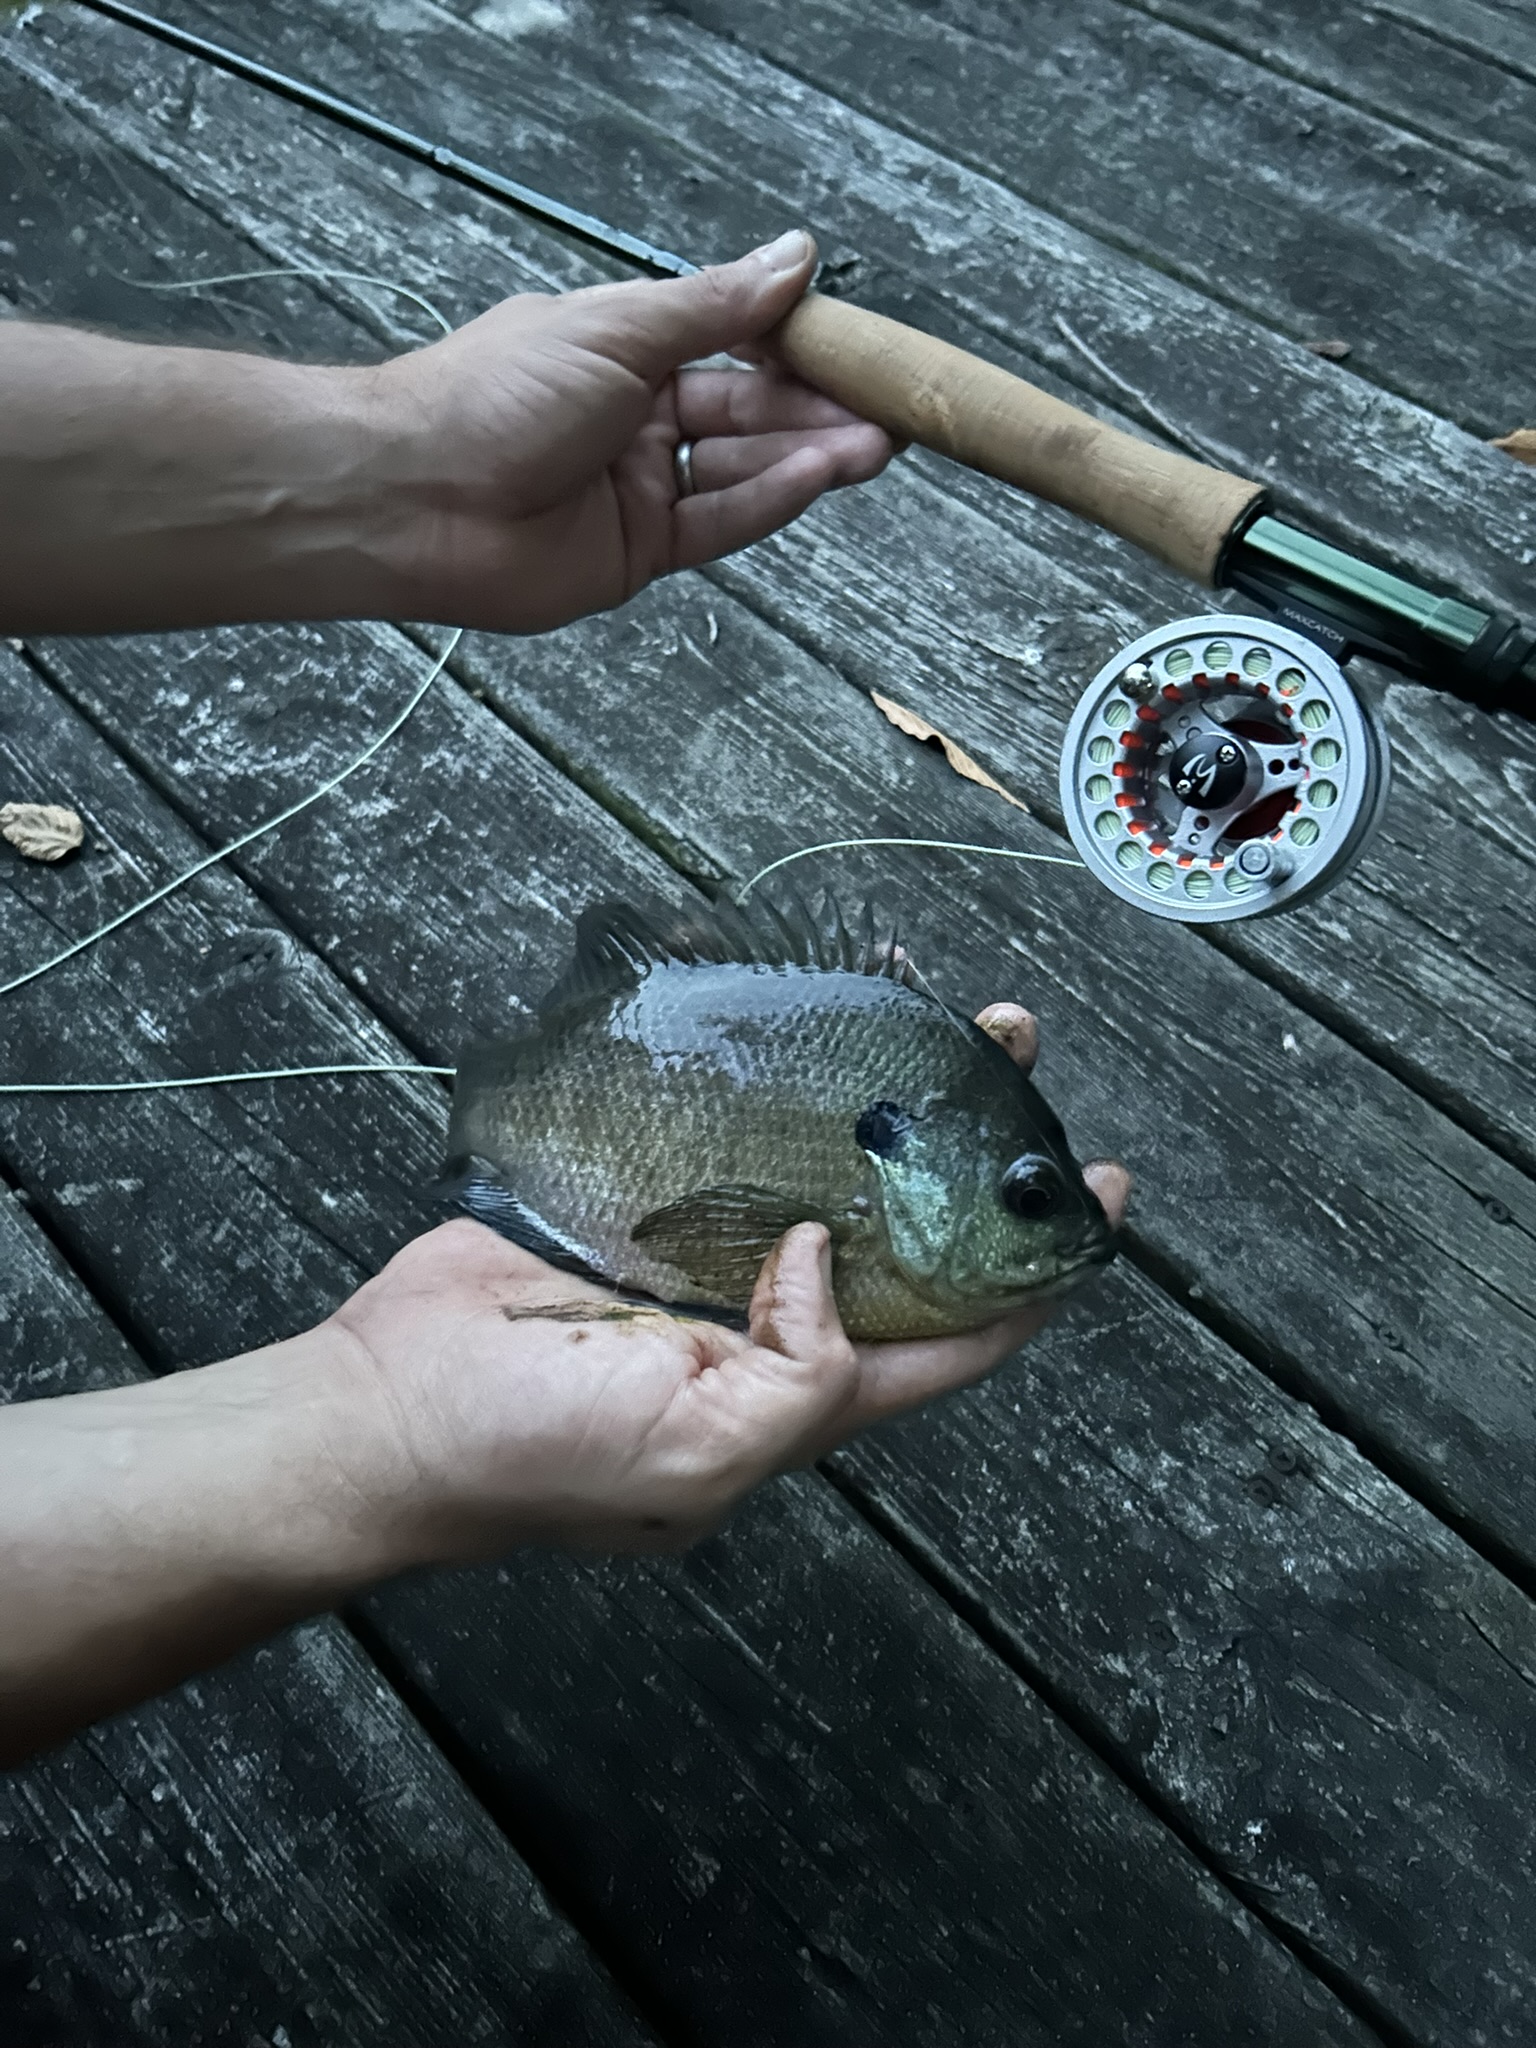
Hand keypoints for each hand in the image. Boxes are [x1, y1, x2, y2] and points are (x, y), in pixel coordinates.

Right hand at [325, 1003, 1129, 1558]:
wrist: (390, 1404)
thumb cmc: (533, 1460)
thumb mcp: (699, 1461)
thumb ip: (803, 1379)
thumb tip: (832, 1259)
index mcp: (804, 1396)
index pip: (955, 1334)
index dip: (1036, 1272)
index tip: (1098, 1193)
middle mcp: (772, 1319)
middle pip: (902, 1227)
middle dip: (968, 1147)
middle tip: (1011, 1049)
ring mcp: (708, 1254)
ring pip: (826, 1164)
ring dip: (884, 1096)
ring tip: (937, 1013)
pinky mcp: (642, 1201)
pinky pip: (729, 1138)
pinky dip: (776, 1087)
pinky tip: (810, 1029)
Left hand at [366, 228, 893, 630]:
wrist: (416, 495)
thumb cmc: (493, 395)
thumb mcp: (618, 329)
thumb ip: (715, 306)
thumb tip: (795, 257)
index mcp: (625, 349)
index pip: (733, 341)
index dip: (798, 343)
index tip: (861, 344)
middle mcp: (637, 418)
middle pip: (749, 409)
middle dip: (820, 407)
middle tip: (891, 404)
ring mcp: (640, 488)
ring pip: (744, 469)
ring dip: (811, 454)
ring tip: (878, 444)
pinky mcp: (638, 553)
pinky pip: (720, 522)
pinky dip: (771, 499)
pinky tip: (820, 475)